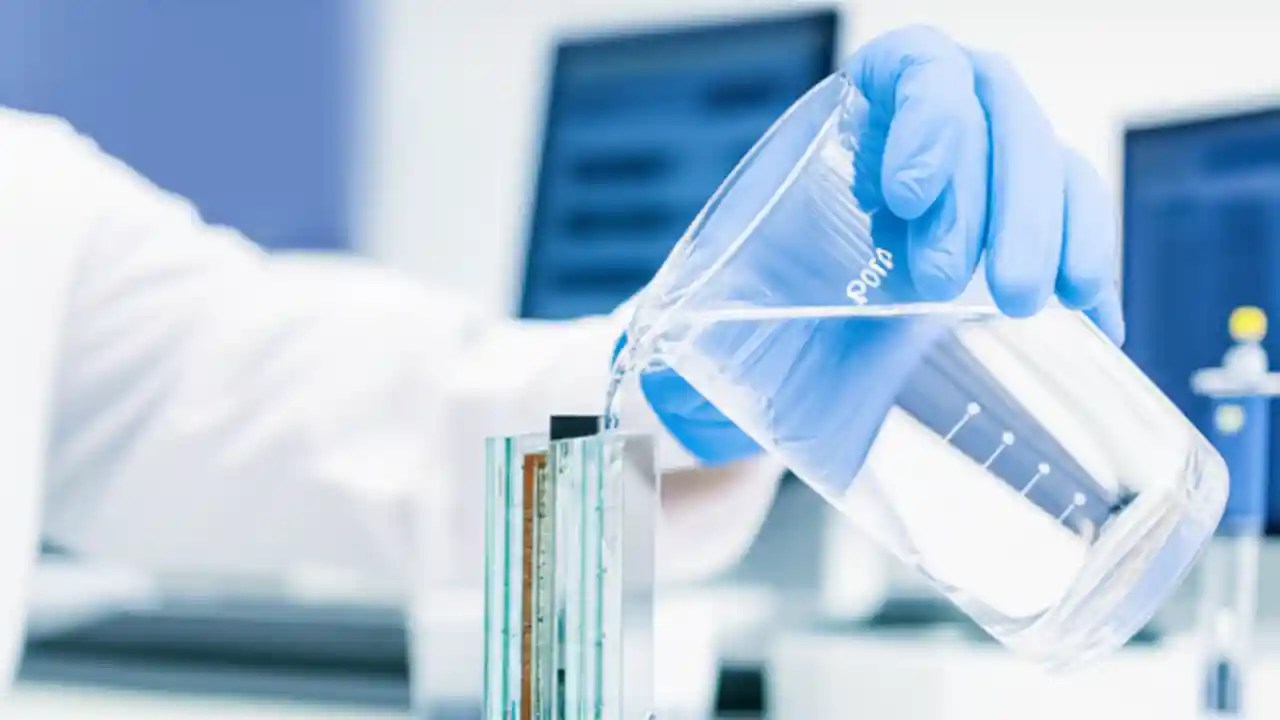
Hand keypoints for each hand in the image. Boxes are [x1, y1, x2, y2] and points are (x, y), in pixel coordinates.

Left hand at [640, 26, 1122, 465]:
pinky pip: (1078, 226)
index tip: (906, 195)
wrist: (789, 332)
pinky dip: (1089, 267)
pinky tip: (1096, 321)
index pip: (915, 70)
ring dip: (1052, 228)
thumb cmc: (755, 295)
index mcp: (861, 114)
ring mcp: (992, 175)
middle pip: (997, 117)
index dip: (926, 117)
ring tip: (1030, 305)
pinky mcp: (1027, 231)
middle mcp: (937, 129)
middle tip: (963, 282)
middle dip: (992, 195)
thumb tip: (645, 369)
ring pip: (1049, 164)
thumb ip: (681, 319)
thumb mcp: (715, 290)